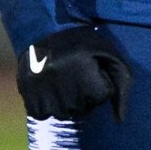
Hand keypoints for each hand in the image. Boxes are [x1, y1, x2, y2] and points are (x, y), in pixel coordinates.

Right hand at [17, 26, 132, 121]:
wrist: (42, 29)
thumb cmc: (80, 41)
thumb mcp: (108, 54)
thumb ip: (122, 85)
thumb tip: (120, 120)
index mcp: (87, 76)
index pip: (104, 94)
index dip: (100, 80)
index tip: (90, 65)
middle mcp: (65, 90)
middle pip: (85, 107)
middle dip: (84, 93)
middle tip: (74, 71)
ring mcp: (45, 97)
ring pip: (64, 113)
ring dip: (65, 100)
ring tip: (61, 77)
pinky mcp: (29, 99)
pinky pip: (42, 114)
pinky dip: (45, 104)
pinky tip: (47, 86)